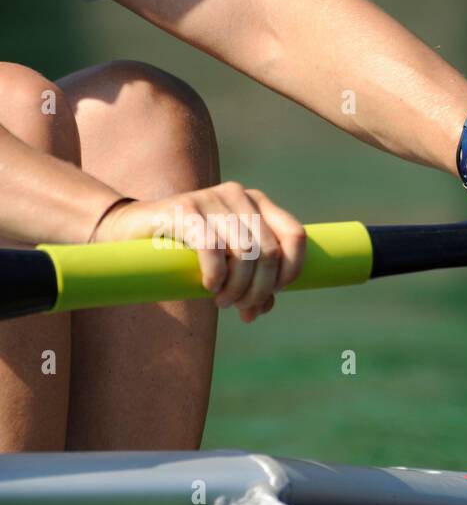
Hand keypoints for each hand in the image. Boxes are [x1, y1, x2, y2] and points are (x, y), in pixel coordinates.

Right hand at [91, 182, 306, 322]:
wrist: (131, 232)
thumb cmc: (186, 251)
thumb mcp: (227, 267)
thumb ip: (251, 284)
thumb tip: (263, 309)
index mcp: (259, 204)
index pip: (296, 236)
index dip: (290, 271)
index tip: (273, 294)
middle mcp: (239, 195)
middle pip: (269, 252)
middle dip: (259, 289)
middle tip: (240, 307)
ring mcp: (212, 197)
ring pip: (245, 253)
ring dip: (237, 288)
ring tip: (222, 303)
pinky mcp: (185, 207)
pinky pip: (213, 248)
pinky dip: (216, 275)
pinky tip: (208, 287)